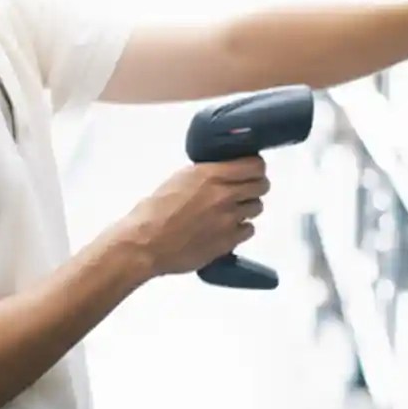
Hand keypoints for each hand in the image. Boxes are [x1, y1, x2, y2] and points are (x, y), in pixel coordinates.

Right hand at [123, 157, 269, 277]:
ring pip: (256, 207)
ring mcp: (228, 218)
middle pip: (261, 185)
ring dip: (247, 207)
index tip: (252, 170)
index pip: (254, 165)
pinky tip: (227, 229)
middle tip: (245, 190)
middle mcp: (224, 194)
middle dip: (255, 186)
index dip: (256, 167)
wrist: (146, 243)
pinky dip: (241, 229)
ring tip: (231, 212)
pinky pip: (249, 229)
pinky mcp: (229, 240)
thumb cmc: (154, 211)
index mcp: (210, 175)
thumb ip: (206, 175)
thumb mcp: (180, 179)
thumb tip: (223, 173)